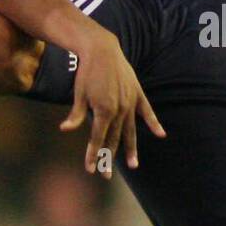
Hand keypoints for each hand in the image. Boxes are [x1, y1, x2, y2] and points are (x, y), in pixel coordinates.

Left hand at [60, 30, 164, 177]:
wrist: (101, 50)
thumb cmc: (86, 73)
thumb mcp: (78, 94)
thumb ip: (76, 114)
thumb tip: (65, 129)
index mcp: (103, 111)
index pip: (97, 138)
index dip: (93, 155)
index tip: (91, 169)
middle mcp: (119, 109)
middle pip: (114, 139)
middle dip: (108, 158)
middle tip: (105, 176)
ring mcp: (130, 102)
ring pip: (131, 130)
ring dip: (131, 149)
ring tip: (133, 166)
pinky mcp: (138, 94)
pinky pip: (147, 112)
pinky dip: (153, 123)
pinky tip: (160, 135)